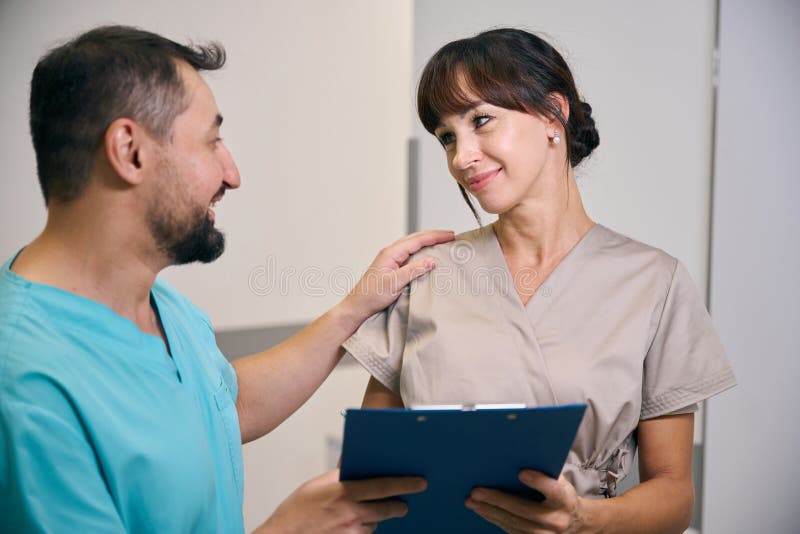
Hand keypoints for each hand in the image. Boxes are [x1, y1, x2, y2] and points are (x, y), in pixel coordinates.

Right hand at [257, 469, 426, 533]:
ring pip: (375, 524)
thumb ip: (340, 475)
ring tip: (364, 513)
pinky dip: (363, 530)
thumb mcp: (317, 485)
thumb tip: (355, 466)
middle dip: (398, 506)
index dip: (405, 483)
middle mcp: (351, 514)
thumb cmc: (295, 511)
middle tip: (403, 504)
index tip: (419, 482)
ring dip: (375, 518)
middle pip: (386, 509)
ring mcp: (351, 533)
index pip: (384, 486)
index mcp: (344, 493)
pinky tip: (352, 525)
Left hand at [343, 230, 453, 319]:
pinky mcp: (391, 266)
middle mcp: (390, 252)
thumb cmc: (371, 295)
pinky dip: (421, 249)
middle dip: (434, 235)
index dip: (435, 236)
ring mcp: (390, 258)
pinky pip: (409, 253)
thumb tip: (430, 260)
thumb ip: (413, 270)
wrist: (358, 305)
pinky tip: (426, 253)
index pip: (417, 240)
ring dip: (428, 241)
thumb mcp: (394, 283)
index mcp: (391, 253)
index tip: (450, 235)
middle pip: (416, 238)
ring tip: (442, 241)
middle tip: (450, 235)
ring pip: (412, 244)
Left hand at [466, 470, 586, 533]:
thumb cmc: (560, 494)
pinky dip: (495, 519)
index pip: (553, 490)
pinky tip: (482, 510)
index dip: (539, 482)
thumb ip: (544, 470)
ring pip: (514, 523)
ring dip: (490, 511)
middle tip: (477, 491)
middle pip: (525, 510)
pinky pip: (512, 531)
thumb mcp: (559, 480)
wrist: (575, 521)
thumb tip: (518, 453)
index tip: (522, 473)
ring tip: (472, 501)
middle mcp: (557, 519)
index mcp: (565, 499)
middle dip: (498, 500)